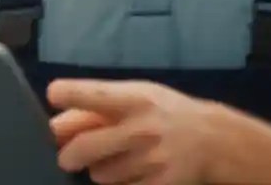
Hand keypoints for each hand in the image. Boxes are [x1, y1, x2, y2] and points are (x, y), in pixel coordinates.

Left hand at [47, 80, 213, 184]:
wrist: (215, 141)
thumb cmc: (165, 112)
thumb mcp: (137, 96)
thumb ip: (96, 106)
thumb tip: (55, 126)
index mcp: (134, 98)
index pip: (88, 94)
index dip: (65, 95)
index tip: (55, 97)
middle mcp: (142, 128)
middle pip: (83, 147)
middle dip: (69, 155)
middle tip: (70, 157)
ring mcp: (151, 160)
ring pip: (99, 174)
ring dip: (99, 170)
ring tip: (117, 160)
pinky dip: (120, 184)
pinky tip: (133, 173)